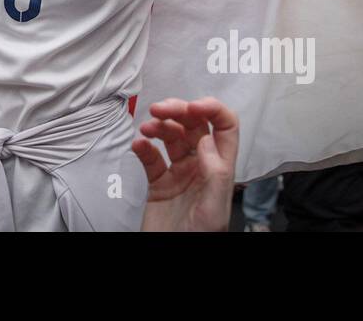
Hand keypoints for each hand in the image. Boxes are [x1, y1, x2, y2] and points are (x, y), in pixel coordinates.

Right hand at [133, 97, 237, 231]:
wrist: (172, 256)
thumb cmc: (199, 238)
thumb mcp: (214, 206)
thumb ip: (215, 172)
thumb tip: (207, 139)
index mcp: (219, 168)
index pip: (224, 127)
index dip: (212, 109)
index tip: (192, 105)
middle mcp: (201, 166)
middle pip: (194, 125)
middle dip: (178, 110)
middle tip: (160, 109)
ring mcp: (179, 172)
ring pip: (171, 136)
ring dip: (159, 126)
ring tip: (147, 127)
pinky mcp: (159, 182)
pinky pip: (150, 157)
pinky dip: (143, 146)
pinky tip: (138, 145)